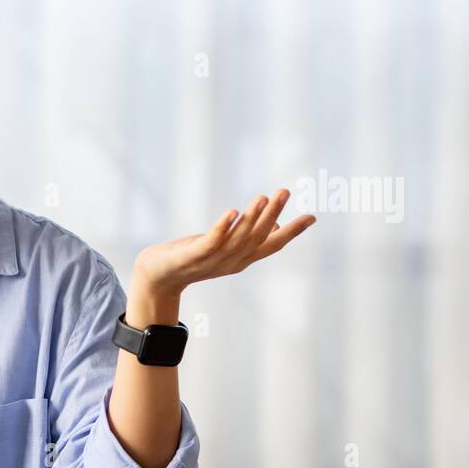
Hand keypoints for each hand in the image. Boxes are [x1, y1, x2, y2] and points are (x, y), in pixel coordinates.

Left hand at [134, 188, 314, 295]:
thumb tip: (272, 225)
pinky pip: (211, 242)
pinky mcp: (192, 257)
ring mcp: (212, 261)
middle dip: (272, 214)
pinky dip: (223, 228)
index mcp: (241, 260)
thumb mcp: (223, 247)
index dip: (291, 232)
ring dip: (251, 217)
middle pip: (257, 238)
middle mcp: (231, 262)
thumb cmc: (191, 257)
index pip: (271, 246)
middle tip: (284, 191)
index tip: (311, 217)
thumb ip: (247, 238)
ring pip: (237, 239)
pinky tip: (232, 211)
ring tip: (263, 197)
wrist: (156, 276)